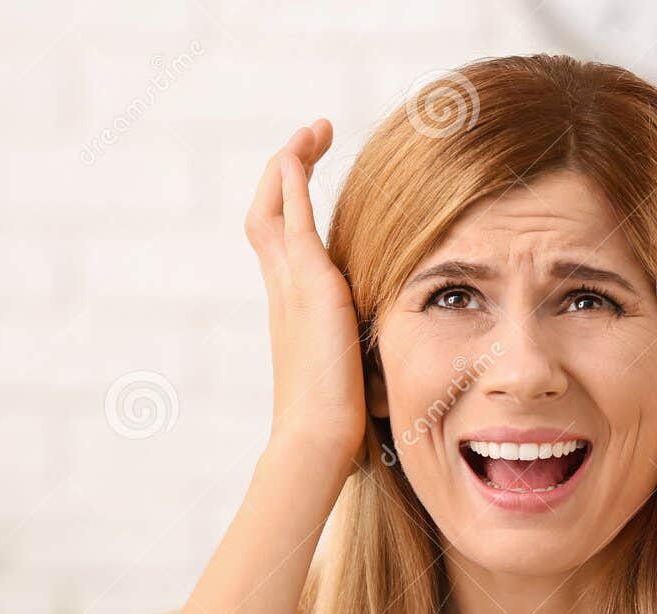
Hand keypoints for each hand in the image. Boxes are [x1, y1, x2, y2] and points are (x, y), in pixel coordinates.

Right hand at [244, 118, 366, 465]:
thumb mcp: (355, 373)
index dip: (291, 211)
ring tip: (313, 130)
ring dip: (290, 162)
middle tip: (309, 138)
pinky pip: (291, 216)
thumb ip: (364, 352)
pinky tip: (300, 150)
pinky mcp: (309, 283)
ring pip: (273, 205)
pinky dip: (291, 181)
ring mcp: (290, 285)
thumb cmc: (338, 424)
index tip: (310, 185)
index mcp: (294, 311)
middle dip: (284, 172)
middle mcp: (283, 292)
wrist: (317, 441)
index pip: (284, 245)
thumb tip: (390, 366)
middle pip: (266, 213)